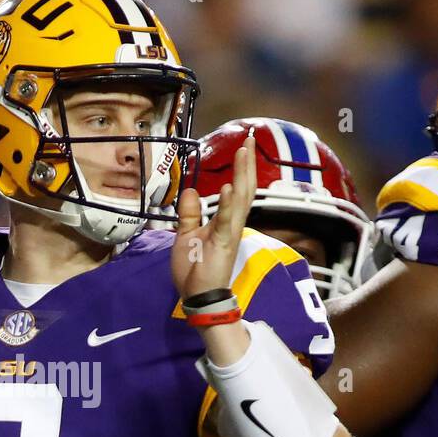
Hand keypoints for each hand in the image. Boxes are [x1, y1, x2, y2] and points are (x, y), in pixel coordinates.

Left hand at [170, 131, 255, 299]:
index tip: (244, 147)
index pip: (236, 190)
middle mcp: (232, 224)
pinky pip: (226, 221)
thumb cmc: (195, 270)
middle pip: (244, 189)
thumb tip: (191, 191)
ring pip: (240, 199)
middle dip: (247, 164)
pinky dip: (228, 204)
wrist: (197, 297)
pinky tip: (229, 187)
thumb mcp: (186, 235)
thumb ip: (190, 214)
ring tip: (244, 152)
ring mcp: (229, 233)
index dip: (241, 169)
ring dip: (242, 175)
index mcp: (224, 222)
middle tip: (251, 140)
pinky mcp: (223, 244)